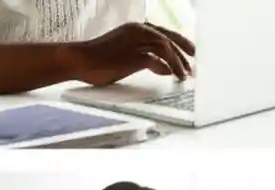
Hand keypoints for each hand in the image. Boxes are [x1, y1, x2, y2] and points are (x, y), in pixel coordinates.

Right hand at [71, 23, 194, 86]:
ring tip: (185, 76)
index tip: (191, 53)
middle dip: (184, 53)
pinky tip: (171, 76)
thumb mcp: (125, 54)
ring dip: (178, 63)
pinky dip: (167, 68)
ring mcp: (136, 42)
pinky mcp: (133, 55)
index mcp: (136, 27)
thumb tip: (163, 68)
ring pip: (166, 49)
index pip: (165, 33)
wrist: (80, 60)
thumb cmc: (99, 59)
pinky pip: (157, 60)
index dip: (180, 42)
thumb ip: (145, 57)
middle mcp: (139, 31)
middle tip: (194, 65)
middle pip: (169, 39)